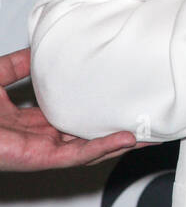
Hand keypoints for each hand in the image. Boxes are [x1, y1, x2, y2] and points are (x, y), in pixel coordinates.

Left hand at [0, 47, 141, 171]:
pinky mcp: (41, 158)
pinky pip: (78, 155)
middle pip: (87, 137)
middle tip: (143, 120)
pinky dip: (103, 148)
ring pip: (89, 149)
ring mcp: (42, 149)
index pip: (71, 117)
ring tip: (146, 134)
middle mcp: (39, 138)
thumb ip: (18, 64)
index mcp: (29, 121)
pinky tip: (125, 139)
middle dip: (117, 130)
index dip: (94, 109)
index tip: (115, 98)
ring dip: (119, 143)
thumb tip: (38, 48)